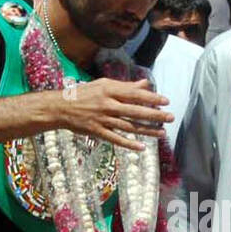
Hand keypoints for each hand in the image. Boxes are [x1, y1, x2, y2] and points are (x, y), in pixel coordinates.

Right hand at [54, 78, 170, 150]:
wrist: (60, 107)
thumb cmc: (84, 93)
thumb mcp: (104, 84)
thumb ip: (126, 86)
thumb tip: (145, 84)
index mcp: (109, 90)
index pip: (135, 94)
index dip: (151, 98)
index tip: (166, 101)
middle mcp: (107, 104)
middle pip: (135, 111)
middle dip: (154, 115)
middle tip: (170, 117)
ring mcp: (102, 119)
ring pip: (129, 126)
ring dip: (147, 130)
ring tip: (162, 133)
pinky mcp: (97, 131)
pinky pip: (116, 139)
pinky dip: (129, 144)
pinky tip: (141, 147)